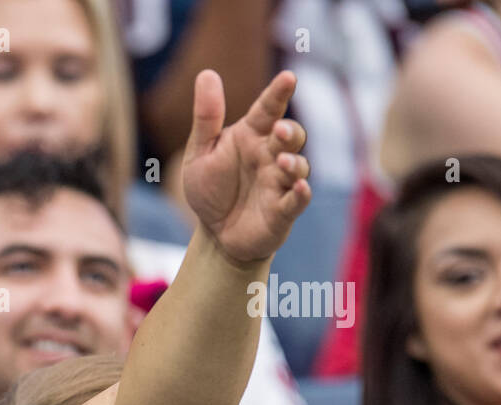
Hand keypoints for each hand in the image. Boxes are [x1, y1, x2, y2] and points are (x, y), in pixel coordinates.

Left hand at [182, 69, 310, 263]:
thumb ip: (207, 117)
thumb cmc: (211, 188)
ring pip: (298, 166)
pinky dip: (300, 193)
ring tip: (282, 161)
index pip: (268, 109)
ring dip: (294, 162)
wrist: (215, 234)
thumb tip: (206, 73)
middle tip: (279, 129)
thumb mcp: (200, 153)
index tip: (288, 77)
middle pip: (291, 136)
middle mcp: (270, 155)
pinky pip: (298, 199)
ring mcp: (279, 182)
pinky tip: (299, 187)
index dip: (278, 93)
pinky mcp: (283, 210)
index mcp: (251, 136)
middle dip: (289, 131)